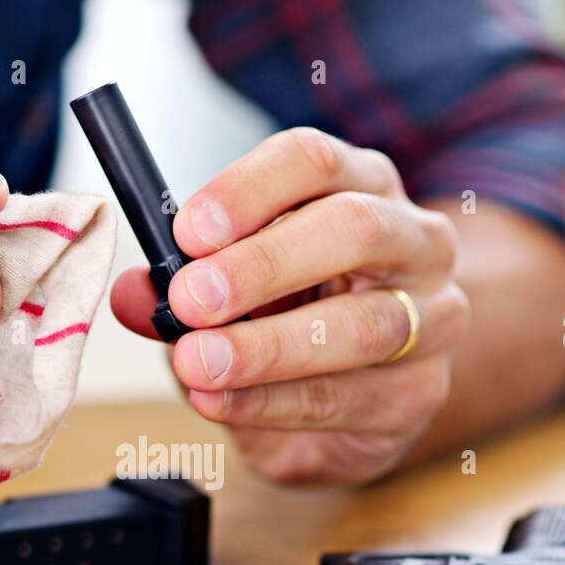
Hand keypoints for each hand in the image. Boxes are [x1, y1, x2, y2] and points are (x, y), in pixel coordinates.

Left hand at [111, 127, 469, 484]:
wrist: (365, 398)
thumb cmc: (301, 319)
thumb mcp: (236, 291)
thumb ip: (182, 288)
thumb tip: (133, 293)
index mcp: (363, 188)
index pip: (315, 162)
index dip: (249, 189)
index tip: (187, 231)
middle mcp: (414, 241)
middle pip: (354, 229)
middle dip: (262, 265)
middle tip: (191, 299)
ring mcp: (431, 319)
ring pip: (363, 324)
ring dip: (267, 347)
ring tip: (198, 362)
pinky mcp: (419, 394)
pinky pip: (347, 398)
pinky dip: (271, 403)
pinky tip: (219, 402)